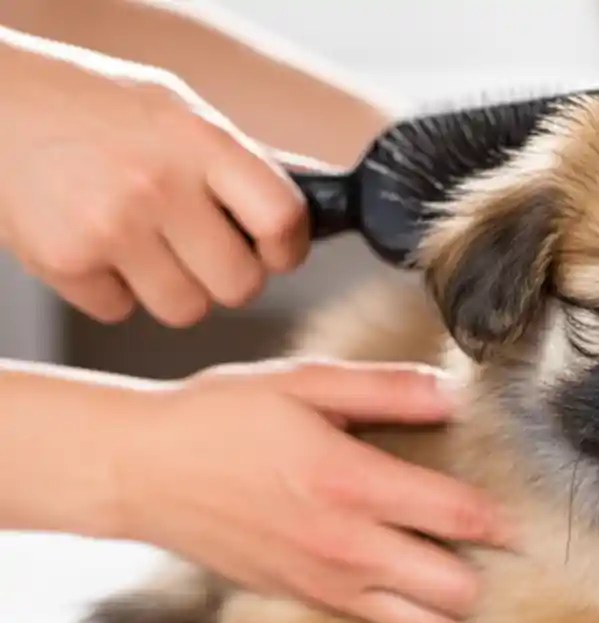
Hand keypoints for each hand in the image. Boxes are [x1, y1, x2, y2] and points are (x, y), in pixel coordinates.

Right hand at [0, 30, 307, 326]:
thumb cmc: (94, 107)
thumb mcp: (179, 111)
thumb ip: (238, 163)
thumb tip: (305, 214)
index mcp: (200, 142)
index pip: (282, 219)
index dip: (288, 248)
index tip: (278, 251)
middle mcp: (159, 186)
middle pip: (239, 285)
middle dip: (229, 277)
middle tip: (205, 252)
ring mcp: (110, 228)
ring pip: (185, 310)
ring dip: (174, 289)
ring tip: (148, 246)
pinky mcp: (65, 262)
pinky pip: (119, 311)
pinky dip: (113, 290)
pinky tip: (99, 247)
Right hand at [109, 359, 507, 622]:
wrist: (142, 471)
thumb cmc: (221, 419)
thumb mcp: (305, 383)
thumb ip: (387, 388)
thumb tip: (457, 391)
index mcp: (352, 483)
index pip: (460, 516)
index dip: (511, 520)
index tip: (546, 513)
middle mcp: (346, 546)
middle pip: (455, 589)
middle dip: (501, 576)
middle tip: (528, 554)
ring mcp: (327, 583)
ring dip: (466, 609)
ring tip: (495, 582)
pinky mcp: (307, 601)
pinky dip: (423, 622)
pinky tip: (442, 599)